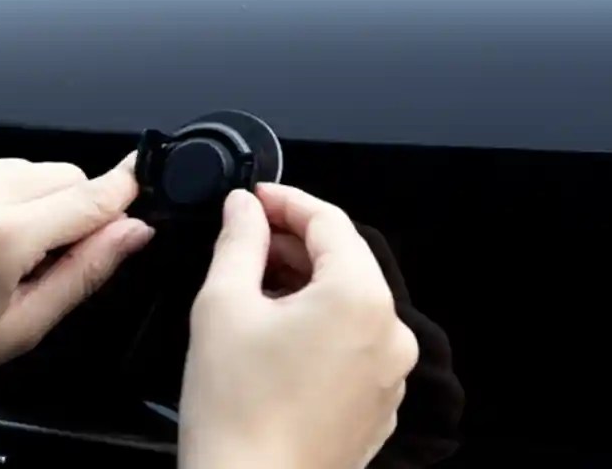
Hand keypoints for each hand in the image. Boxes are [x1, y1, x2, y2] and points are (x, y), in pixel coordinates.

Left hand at [0, 154, 152, 413]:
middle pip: (59, 173)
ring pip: (18, 167)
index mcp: (0, 238)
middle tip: (46, 257)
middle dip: (70, 206)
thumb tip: (131, 233)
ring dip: (27, 199)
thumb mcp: (17, 329)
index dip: (123, 192)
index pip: (89, 196)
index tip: (141, 182)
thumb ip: (83, 272)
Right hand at [179, 184, 418, 468]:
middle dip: (293, 244)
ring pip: (348, 304)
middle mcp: (389, 334)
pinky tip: (274, 335)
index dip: (285, 201)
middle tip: (245, 238)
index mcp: (359, 299)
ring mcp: (388, 375)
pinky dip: (318, 327)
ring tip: (252, 289)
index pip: (329, 221)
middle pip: (344, 261)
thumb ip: (239, 241)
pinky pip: (352, 345)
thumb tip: (245, 208)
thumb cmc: (237, 413)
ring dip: (304, 286)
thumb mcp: (222, 305)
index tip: (254, 199)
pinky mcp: (377, 405)